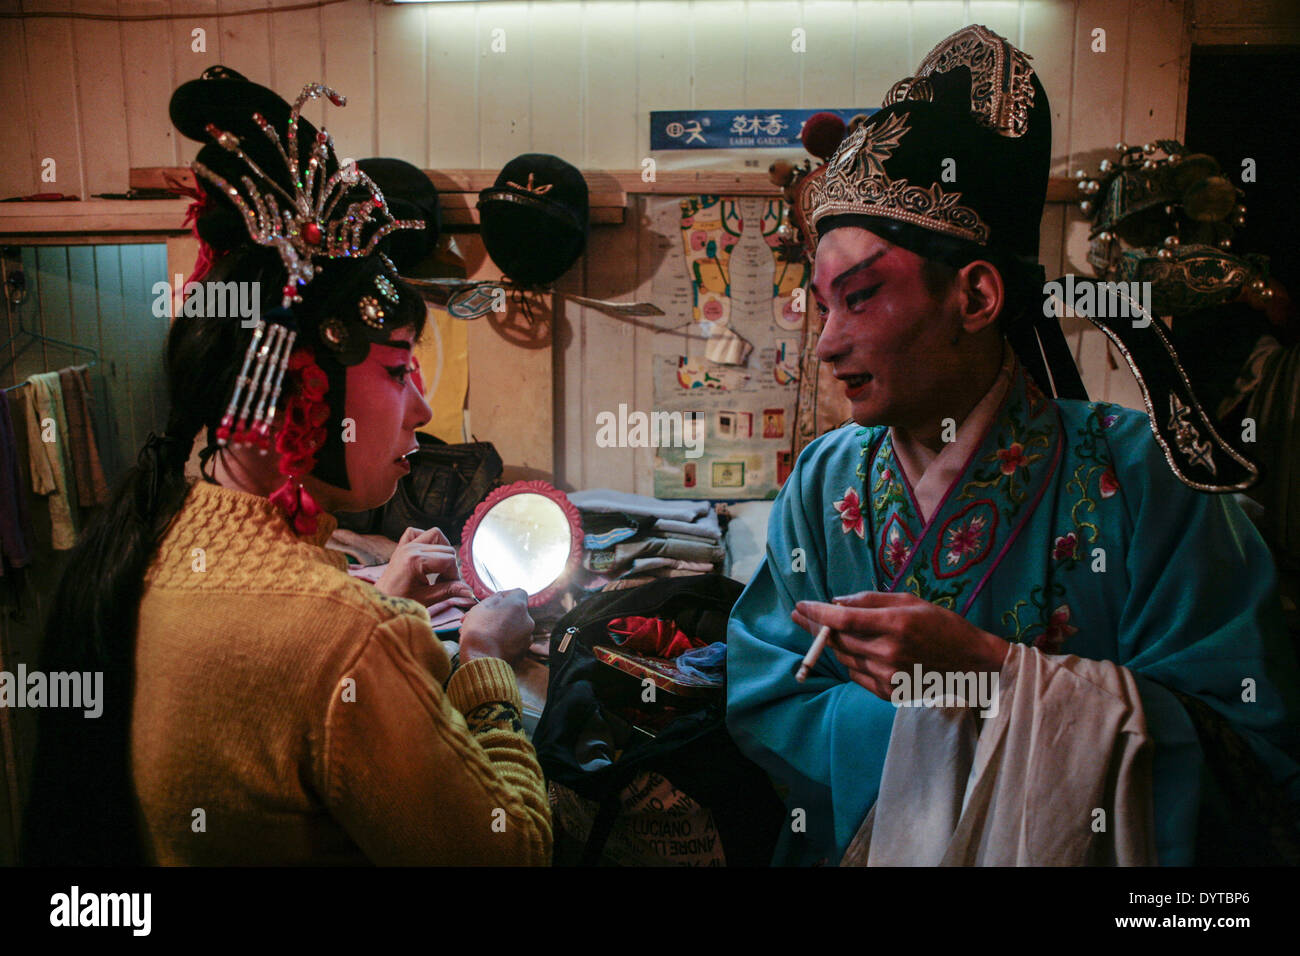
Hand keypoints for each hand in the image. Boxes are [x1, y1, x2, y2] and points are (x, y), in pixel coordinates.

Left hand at [373, 526, 474, 606]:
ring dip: (441, 550)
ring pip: (436, 534)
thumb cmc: (400, 602)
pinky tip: (426, 556)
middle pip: (446, 549)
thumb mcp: (427, 598)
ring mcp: (406, 545)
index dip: (454, 576)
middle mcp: (411, 548)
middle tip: (443, 583)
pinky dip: (425, 540)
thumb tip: (470, 592)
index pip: (449, 560)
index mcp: (415, 560)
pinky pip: (416, 532)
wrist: (380, 603)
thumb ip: (449, 591)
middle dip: (450, 566)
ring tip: (437, 569)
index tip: (451, 588)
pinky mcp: (402, 546)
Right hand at [459, 589, 534, 664]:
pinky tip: (491, 645)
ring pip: (514, 628)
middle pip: (515, 612)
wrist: (481, 660)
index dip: (505, 596)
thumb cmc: (478, 631)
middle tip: (483, 621)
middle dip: (501, 615)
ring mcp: (527, 637)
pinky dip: (505, 641)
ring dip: (502, 628)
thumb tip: (501, 598)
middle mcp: (527, 620)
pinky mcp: (523, 652)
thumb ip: (495, 598)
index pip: (518, 593)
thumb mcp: (480, 607)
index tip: (493, 603)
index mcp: (518, 605)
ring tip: (484, 635)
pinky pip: (514, 642)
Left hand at [792, 591, 1008, 700]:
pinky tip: (855, 651)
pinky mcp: (888, 692)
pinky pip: (855, 674)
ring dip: (834, 643)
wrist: (970, 662)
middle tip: (801, 616)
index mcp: (894, 625)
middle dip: (816, 627)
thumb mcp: (909, 601)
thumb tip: (836, 602)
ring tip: (830, 631)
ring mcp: (888, 676)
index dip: (816, 613)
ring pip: (844, 657)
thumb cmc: (941, 624)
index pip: (842, 619)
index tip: (799, 606)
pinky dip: (851, 660)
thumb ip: (870, 601)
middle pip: (838, 639)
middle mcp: (888, 652)